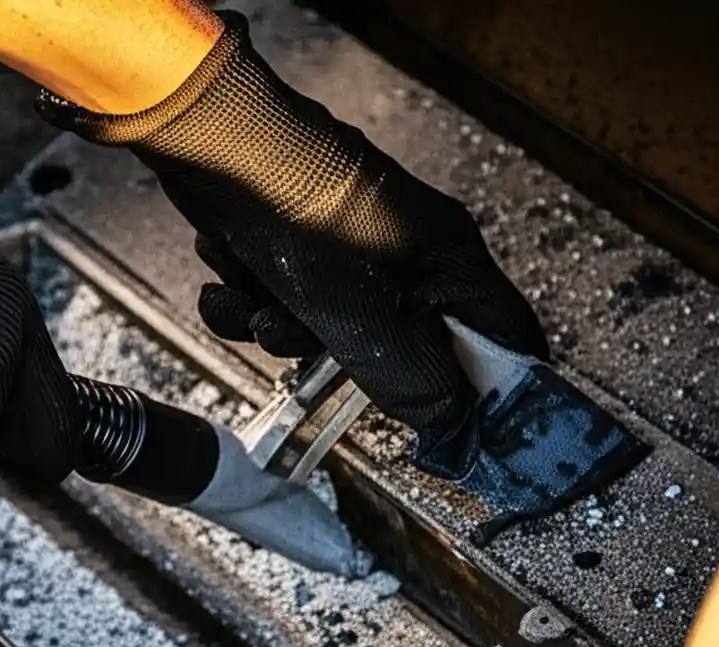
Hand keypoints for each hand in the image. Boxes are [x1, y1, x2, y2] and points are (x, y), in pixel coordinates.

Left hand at [41, 11, 544, 467]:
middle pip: (401, 347)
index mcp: (450, 261)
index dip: (486, 391)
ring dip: (277, 326)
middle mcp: (410, 253)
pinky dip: (248, 299)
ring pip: (327, 329)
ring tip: (252, 298)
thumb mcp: (363, 319)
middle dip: (336, 356)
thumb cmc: (301, 216)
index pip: (504, 337)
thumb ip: (416, 380)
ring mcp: (352, 248)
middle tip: (304, 336)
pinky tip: (225, 276)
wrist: (214, 146)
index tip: (451, 429)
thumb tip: (455, 425)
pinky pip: (283, 300)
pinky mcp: (299, 245)